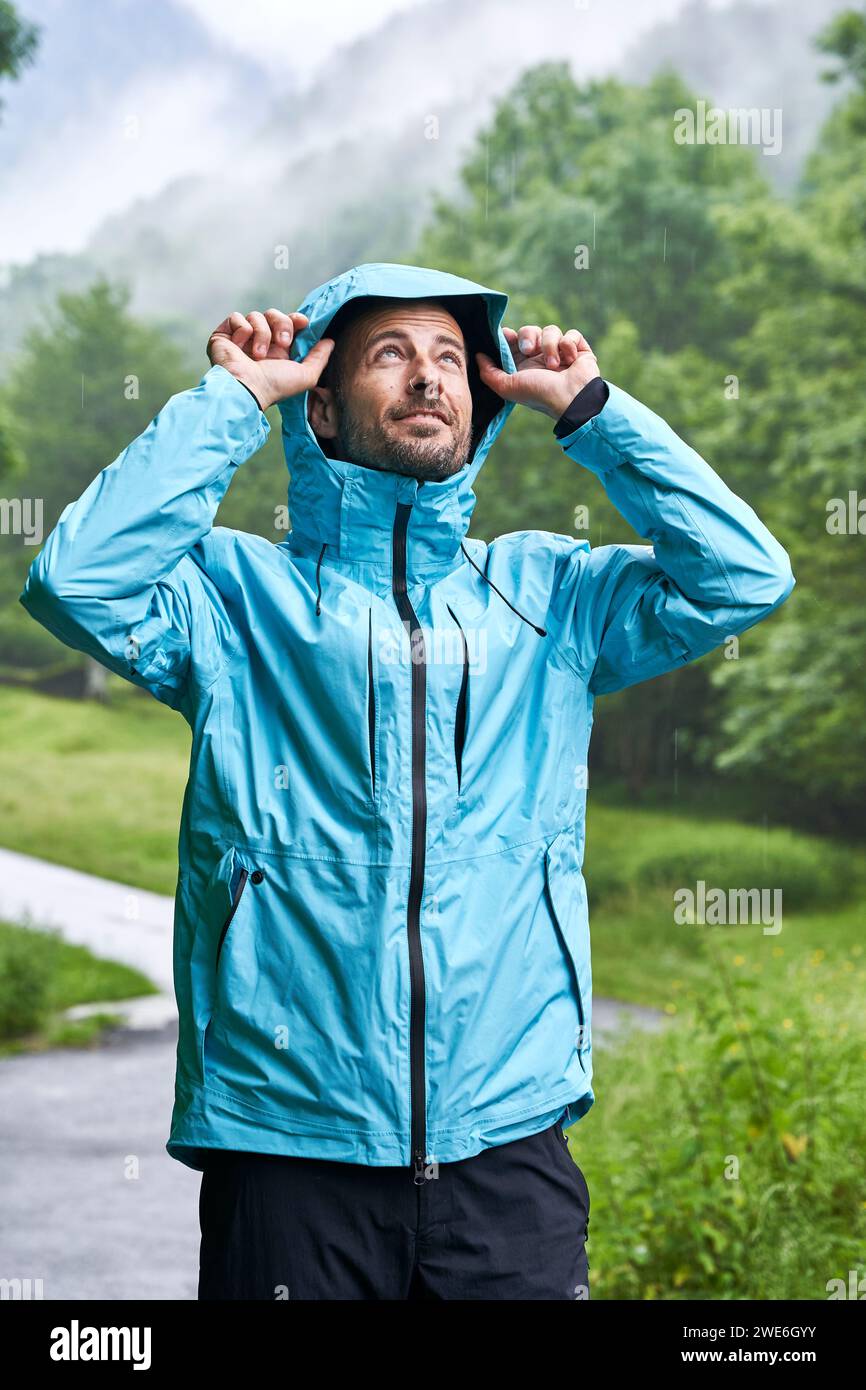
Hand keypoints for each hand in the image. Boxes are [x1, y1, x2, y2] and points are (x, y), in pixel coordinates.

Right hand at [207, 309, 333, 410]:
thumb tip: (330, 341)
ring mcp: (242, 338)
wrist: (247, 388)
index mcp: (278, 350)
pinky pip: (236, 317)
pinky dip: (242, 330)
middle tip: (283, 342)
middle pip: (274, 314)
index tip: (303, 323)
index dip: (295, 319)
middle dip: (282, 324)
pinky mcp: (224, 334)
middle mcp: (260, 342)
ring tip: (259, 355)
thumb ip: (320, 358)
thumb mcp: (306, 375)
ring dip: (261, 333)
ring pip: (256, 315)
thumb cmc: (275, 386)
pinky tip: (240, 347)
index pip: (288, 322)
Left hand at [476, 323, 599, 420]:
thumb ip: (489, 373)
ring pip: (551, 330)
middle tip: (529, 350)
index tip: (507, 335)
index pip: (514, 341)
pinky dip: (568, 345)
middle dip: (528, 336)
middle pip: (530, 330)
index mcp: (524, 365)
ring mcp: (560, 352)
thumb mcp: (507, 387)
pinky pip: (571, 334)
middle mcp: (541, 357)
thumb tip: (478, 355)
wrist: (571, 399)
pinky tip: (570, 360)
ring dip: (550, 345)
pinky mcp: (578, 349)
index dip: (510, 336)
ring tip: (554, 365)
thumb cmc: (539, 395)